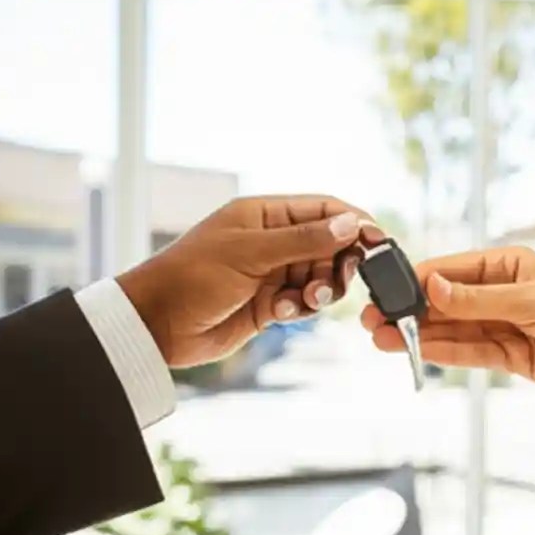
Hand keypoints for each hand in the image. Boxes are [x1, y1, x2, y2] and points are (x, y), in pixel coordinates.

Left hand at [118, 195, 381, 367]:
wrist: (156, 325)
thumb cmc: (191, 277)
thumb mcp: (250, 253)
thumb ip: (303, 240)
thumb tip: (350, 224)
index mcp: (265, 215)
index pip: (323, 210)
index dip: (354, 223)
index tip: (378, 241)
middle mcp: (272, 241)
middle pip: (329, 246)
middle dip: (338, 264)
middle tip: (336, 281)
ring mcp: (271, 273)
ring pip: (320, 277)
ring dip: (321, 290)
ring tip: (303, 301)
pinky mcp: (269, 304)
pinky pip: (303, 303)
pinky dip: (300, 309)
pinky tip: (281, 313)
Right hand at [359, 247, 534, 402]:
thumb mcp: (531, 298)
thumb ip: (478, 300)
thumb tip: (433, 289)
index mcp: (505, 265)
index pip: (449, 270)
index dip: (416, 282)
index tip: (386, 292)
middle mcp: (499, 293)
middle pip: (444, 302)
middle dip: (410, 311)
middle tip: (372, 321)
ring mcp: (503, 325)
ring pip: (452, 330)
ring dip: (419, 334)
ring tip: (382, 339)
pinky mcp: (511, 355)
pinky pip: (470, 353)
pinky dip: (443, 353)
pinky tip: (417, 351)